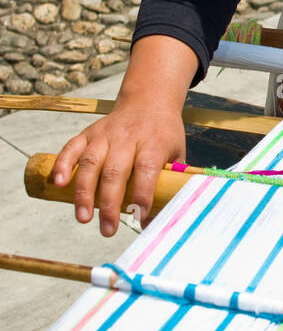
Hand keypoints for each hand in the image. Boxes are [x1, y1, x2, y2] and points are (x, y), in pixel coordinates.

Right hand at [49, 98, 186, 237]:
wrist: (148, 100)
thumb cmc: (163, 134)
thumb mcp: (177, 153)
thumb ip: (171, 183)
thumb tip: (162, 220)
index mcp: (153, 143)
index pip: (146, 168)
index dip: (142, 193)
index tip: (139, 216)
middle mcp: (127, 138)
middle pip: (115, 171)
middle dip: (109, 203)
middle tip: (108, 230)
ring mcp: (105, 135)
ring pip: (91, 163)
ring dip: (84, 192)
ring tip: (82, 218)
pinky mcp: (88, 133)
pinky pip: (72, 148)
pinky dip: (62, 164)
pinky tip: (57, 183)